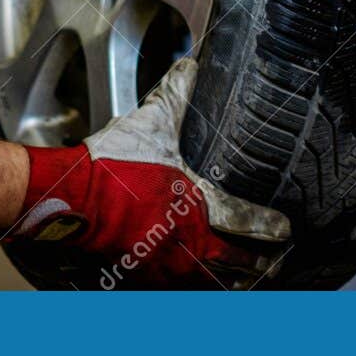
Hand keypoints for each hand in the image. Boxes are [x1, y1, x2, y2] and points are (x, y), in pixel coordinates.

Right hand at [8, 59, 290, 287]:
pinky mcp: (141, 274)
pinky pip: (178, 288)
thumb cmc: (108, 167)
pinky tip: (200, 284)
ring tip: (246, 280)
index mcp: (194, 204)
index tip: (285, 230)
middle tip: (274, 263)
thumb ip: (175, 97)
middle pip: (233, 262)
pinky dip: (196, 288)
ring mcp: (163, 264)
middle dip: (257, 264)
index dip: (268, 227)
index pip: (243, 219)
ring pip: (208, 282)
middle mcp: (185, 240)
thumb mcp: (148, 124)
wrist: (70, 198)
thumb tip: (191, 68)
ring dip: (230, 280)